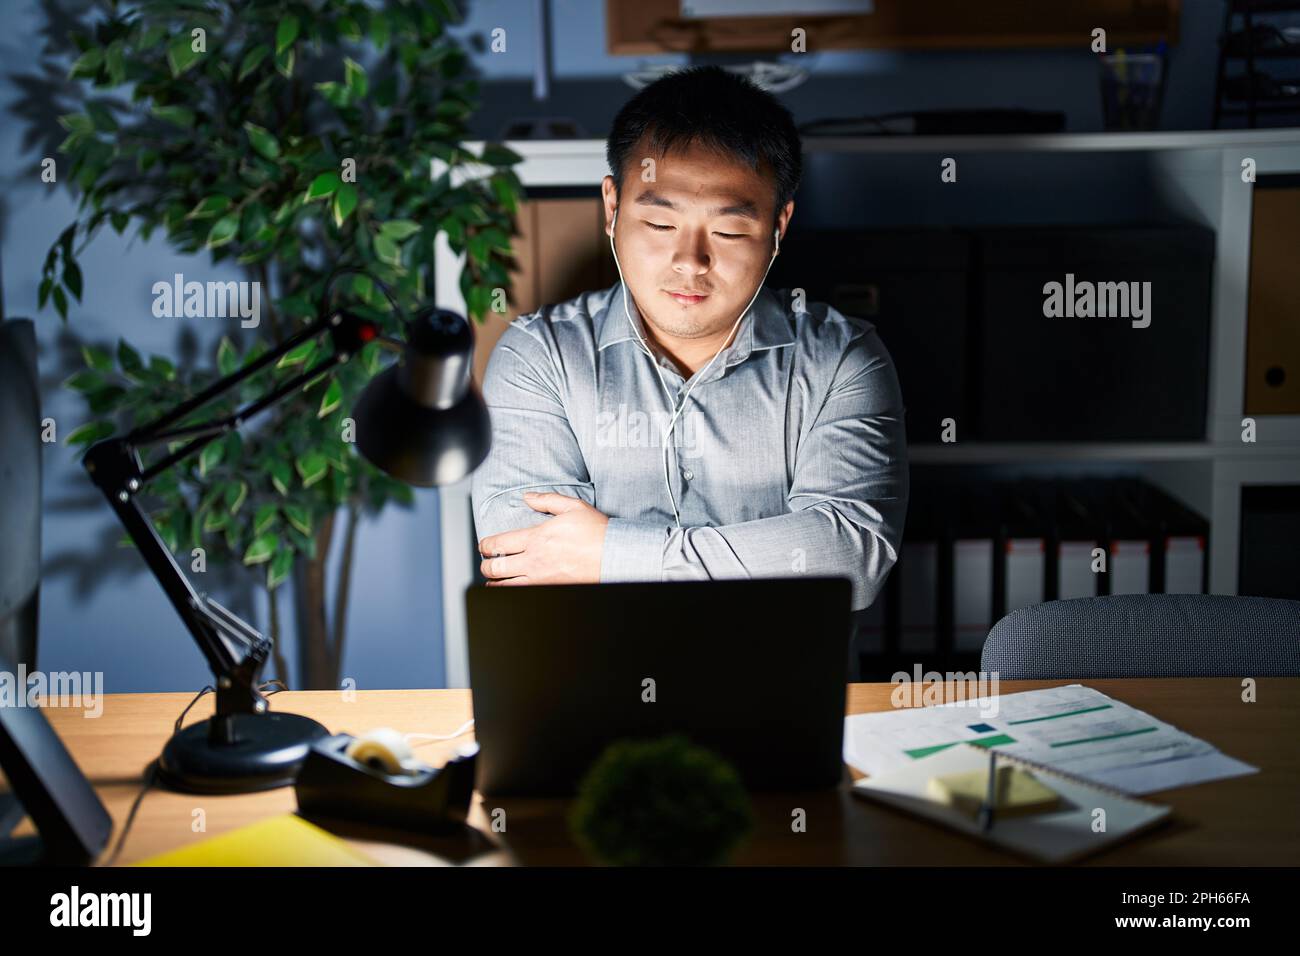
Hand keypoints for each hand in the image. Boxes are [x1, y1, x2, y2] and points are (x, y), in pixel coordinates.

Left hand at [478, 492, 609, 585]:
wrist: (614, 556)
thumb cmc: (596, 532)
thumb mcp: (573, 507)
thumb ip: (546, 500)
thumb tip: (527, 496)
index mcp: (537, 538)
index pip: (498, 543)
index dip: (485, 545)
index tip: (484, 546)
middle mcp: (535, 560)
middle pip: (496, 567)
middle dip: (486, 565)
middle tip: (486, 563)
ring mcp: (541, 578)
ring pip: (504, 585)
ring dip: (494, 583)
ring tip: (493, 580)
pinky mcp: (549, 589)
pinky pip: (521, 594)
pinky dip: (510, 592)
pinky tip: (509, 589)